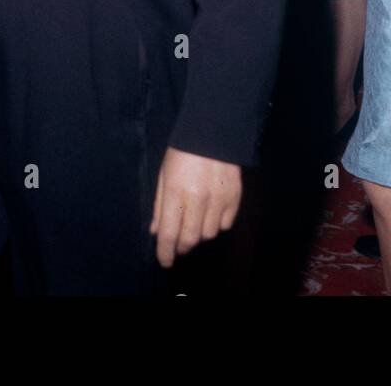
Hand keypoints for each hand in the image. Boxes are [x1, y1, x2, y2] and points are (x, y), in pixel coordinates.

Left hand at [150, 147, 240, 266]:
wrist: (213, 130)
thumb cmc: (182, 152)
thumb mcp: (164, 174)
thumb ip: (159, 205)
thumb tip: (156, 232)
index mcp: (175, 192)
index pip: (169, 234)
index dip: (165, 253)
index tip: (164, 261)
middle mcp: (197, 199)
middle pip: (190, 239)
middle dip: (182, 247)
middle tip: (178, 245)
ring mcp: (218, 199)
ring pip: (208, 234)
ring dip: (199, 233)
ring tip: (195, 221)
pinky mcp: (234, 198)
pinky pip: (225, 224)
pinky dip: (216, 223)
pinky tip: (211, 212)